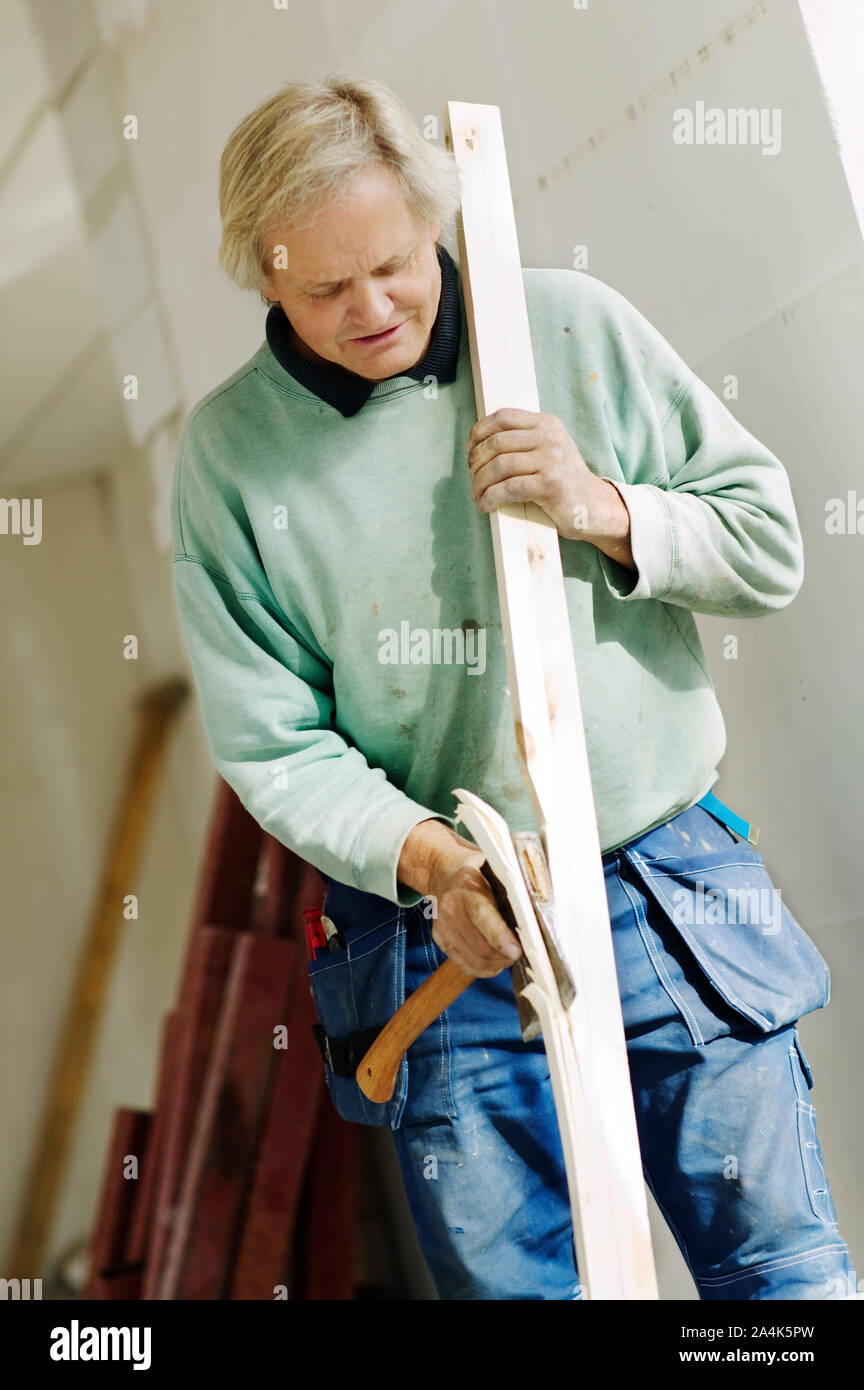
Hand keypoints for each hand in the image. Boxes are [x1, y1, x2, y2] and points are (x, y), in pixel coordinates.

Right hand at [398, 819, 522, 977]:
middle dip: (504, 955)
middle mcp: (451, 908)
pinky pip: (464, 964)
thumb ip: (511, 887)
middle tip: (522, 953)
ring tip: (510, 956)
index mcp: (466, 887)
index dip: (500, 938)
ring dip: (497, 963)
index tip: (517, 951)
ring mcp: (443, 926)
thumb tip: (536, 911)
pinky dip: (483, 969)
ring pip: (474, 959)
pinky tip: (495, 962)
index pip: (482, 917)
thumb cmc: (476, 869)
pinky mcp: (440, 939)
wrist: (442, 871)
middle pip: (479, 945)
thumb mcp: (493, 868)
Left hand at [466, 406, 630, 551]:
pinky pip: (509, 488)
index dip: (479, 431)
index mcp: (548, 424)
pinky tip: (486, 505)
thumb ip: (524, 440)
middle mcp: (550, 437)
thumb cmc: (563, 481)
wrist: (593, 506)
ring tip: (477, 494)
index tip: (469, 449)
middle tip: (473, 477)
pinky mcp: (550, 485)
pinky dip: (491, 498)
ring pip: (500, 465)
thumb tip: (479, 442)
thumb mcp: (549, 449)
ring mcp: (552, 460)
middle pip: (497, 442)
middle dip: (476, 462)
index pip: (504, 417)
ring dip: (481, 482)